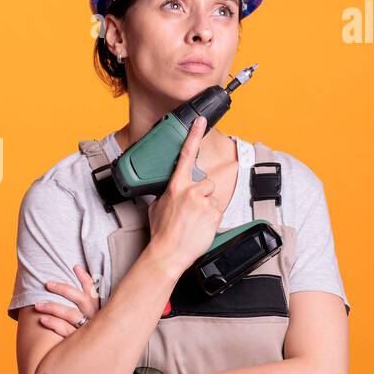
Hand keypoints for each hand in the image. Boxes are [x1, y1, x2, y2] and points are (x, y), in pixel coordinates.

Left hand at [32, 264, 99, 337]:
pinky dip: (54, 324)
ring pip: (71, 315)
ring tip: (37, 305)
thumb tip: (78, 284)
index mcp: (100, 312)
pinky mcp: (79, 344)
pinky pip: (65, 332)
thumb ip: (89, 305)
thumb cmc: (94, 339)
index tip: (75, 266)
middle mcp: (95, 320)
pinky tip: (42, 320)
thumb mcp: (96, 321)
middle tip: (47, 283)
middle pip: (80, 300)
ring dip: (53, 307)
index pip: (94, 291)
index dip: (85, 278)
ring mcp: (87, 332)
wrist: (98, 367)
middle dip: (63, 289)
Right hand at [146, 116, 224, 272]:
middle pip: (205, 182)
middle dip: (201, 195)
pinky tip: (200, 227)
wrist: (168, 253)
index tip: (201, 121)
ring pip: (212, 198)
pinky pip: (217, 211)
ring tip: (194, 221)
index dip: (194, 135)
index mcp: (175, 186)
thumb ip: (167, 193)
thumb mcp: (157, 206)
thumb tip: (171, 191)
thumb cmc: (161, 232)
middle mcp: (190, 191)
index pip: (186, 155)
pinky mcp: (214, 215)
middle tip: (190, 212)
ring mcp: (203, 203)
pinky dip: (211, 219)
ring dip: (206, 207)